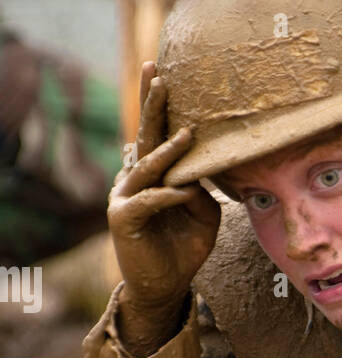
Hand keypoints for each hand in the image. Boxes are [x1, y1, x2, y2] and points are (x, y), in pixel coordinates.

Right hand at [109, 61, 219, 343]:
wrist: (165, 286)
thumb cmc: (185, 247)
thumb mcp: (203, 214)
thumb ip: (203, 190)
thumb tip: (202, 175)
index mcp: (153, 173)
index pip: (156, 132)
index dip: (158, 103)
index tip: (164, 71)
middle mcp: (134, 178)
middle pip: (144, 135)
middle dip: (151, 105)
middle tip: (158, 73)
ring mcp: (125, 197)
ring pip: (147, 167)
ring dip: (167, 150)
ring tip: (187, 133)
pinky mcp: (123, 219)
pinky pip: (148, 201)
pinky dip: (168, 196)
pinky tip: (184, 192)